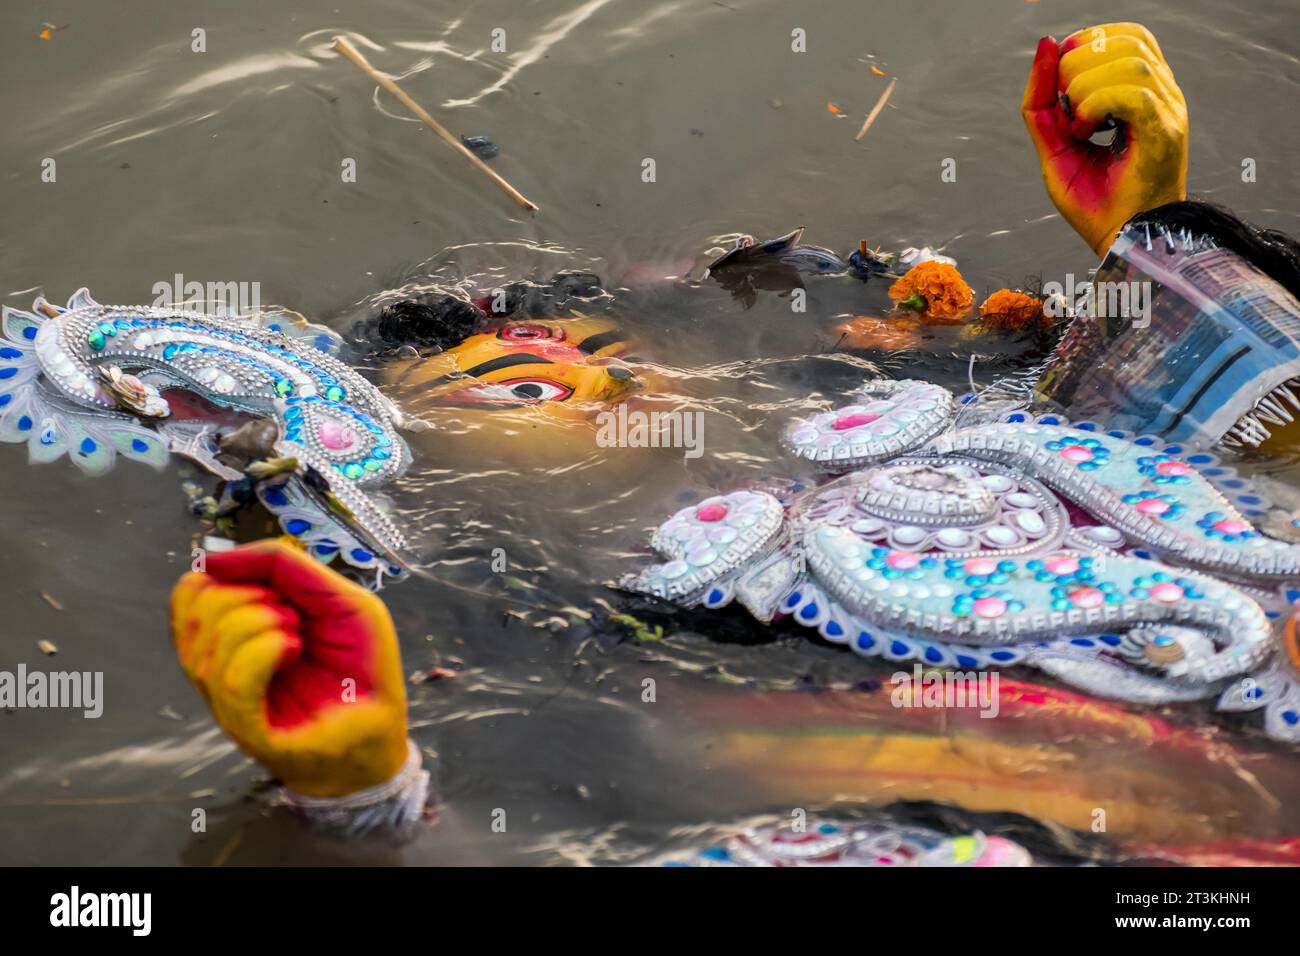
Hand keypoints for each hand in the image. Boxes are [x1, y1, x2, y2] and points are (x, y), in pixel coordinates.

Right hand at [171, 539, 408, 797]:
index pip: (194, 589)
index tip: (276, 589)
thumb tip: (212, 559)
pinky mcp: (245, 728)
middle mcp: (220, 663)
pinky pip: (232, 680)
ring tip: (299, 639)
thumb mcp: (335, 596)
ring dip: (265, 621)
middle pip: (200, 604)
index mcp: (231, 633)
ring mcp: (227, 697)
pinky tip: (293, 651)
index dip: (232, 571)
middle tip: (296, 619)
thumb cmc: (360, 665)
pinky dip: (265, 651)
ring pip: (212, 639)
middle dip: (254, 595)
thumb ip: (284, 565)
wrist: (380, 730)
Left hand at [1022, 22, 1187, 256]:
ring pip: (1130, 62)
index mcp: (1146, 95)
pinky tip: (1087, 132)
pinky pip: (1132, 93)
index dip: (1089, 43)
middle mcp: (1164, 98)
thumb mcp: (1055, 147)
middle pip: (1125, 43)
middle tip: (1067, 111)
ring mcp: (1169, 113)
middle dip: (1079, 65)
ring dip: (1085, 88)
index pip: (1127, 38)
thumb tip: (1046, 44)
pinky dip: (1097, 105)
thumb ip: (1043, 104)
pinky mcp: (1165, 133)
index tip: (1063, 81)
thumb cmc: (1094, 203)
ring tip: (1079, 127)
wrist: (1121, 243)